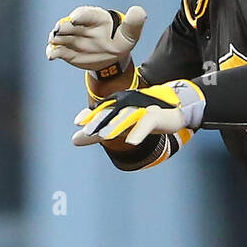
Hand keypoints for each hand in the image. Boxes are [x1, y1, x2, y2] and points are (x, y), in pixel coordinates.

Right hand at [46, 5, 146, 71]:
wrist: (112, 56)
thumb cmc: (120, 40)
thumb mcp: (129, 34)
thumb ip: (133, 23)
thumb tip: (139, 11)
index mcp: (96, 18)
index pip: (86, 14)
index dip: (80, 15)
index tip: (75, 18)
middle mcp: (81, 26)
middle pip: (69, 24)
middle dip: (63, 26)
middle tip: (59, 30)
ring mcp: (73, 38)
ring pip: (61, 36)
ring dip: (56, 38)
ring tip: (53, 42)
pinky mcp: (67, 50)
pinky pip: (58, 50)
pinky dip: (53, 52)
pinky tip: (51, 56)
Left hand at [72, 80, 205, 146]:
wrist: (173, 111)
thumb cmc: (141, 118)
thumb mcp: (118, 127)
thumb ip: (96, 134)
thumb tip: (73, 140)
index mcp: (119, 104)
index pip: (102, 109)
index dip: (90, 114)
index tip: (77, 122)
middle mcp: (128, 103)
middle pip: (112, 112)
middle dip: (99, 121)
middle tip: (87, 132)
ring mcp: (142, 108)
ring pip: (127, 116)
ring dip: (116, 126)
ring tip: (104, 136)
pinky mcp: (155, 115)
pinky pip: (146, 123)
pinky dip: (138, 132)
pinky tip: (131, 142)